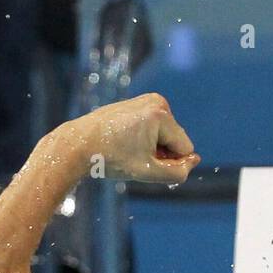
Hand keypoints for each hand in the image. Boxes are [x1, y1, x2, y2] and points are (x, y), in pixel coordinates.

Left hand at [61, 93, 200, 183]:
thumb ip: (178, 172)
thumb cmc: (111, 158)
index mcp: (161, 115)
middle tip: (135, 158)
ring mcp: (148, 100)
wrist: (78, 144)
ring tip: (129, 150)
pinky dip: (146, 138)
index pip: (185, 148)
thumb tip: (194, 160)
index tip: (145, 164)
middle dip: (162, 153)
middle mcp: (157, 102)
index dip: (170, 163)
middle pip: (176, 139)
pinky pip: (155, 127)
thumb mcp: (149, 172)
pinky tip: (127, 142)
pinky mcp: (139, 103)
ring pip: (166, 135)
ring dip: (154, 147)